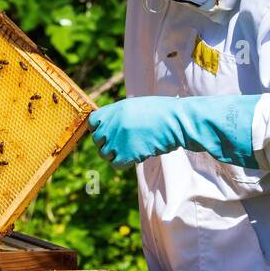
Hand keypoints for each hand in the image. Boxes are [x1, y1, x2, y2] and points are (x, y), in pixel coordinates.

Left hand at [88, 95, 262, 168]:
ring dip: (116, 154)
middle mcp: (112, 124)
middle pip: (97, 140)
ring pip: (104, 154)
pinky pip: (115, 164)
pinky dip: (124, 163)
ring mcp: (117, 140)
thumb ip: (119, 115)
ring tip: (132, 149)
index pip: (92, 122)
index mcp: (114, 110)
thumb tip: (108, 126)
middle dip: (107, 143)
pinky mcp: (125, 154)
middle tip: (123, 143)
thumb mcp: (136, 106)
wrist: (177, 122)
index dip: (98, 128)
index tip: (108, 132)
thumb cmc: (162, 113)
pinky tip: (136, 156)